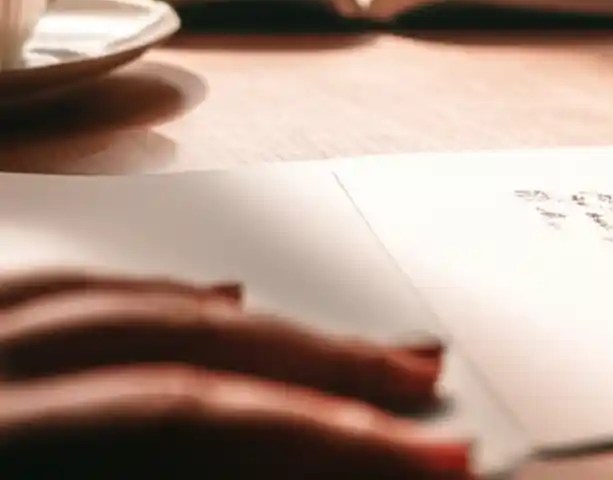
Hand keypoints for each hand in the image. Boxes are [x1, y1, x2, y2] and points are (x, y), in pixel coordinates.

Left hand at [0, 269, 468, 478]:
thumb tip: (324, 463)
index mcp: (2, 439)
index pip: (196, 420)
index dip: (329, 438)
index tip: (430, 460)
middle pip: (185, 339)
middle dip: (321, 367)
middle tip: (422, 386)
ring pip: (135, 300)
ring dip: (261, 326)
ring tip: (360, 350)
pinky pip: (63, 290)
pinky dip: (162, 297)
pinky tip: (223, 299)